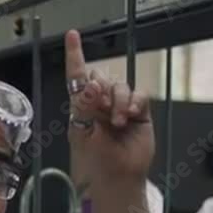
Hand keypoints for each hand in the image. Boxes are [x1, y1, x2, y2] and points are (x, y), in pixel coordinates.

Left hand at [66, 30, 160, 212]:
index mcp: (81, 107)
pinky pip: (138, 94)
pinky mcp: (139, 111)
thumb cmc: (98, 160)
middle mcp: (100, 103)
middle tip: (100, 106)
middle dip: (101, 88)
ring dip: (117, 100)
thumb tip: (89, 84)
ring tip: (117, 121)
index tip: (73, 35)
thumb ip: (88, 108)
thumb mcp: (86, 133)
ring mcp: (120, 106)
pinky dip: (133, 101)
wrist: (120, 176)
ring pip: (120, 85)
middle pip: (102, 77)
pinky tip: (129, 115)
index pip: (77, 77)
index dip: (76, 56)